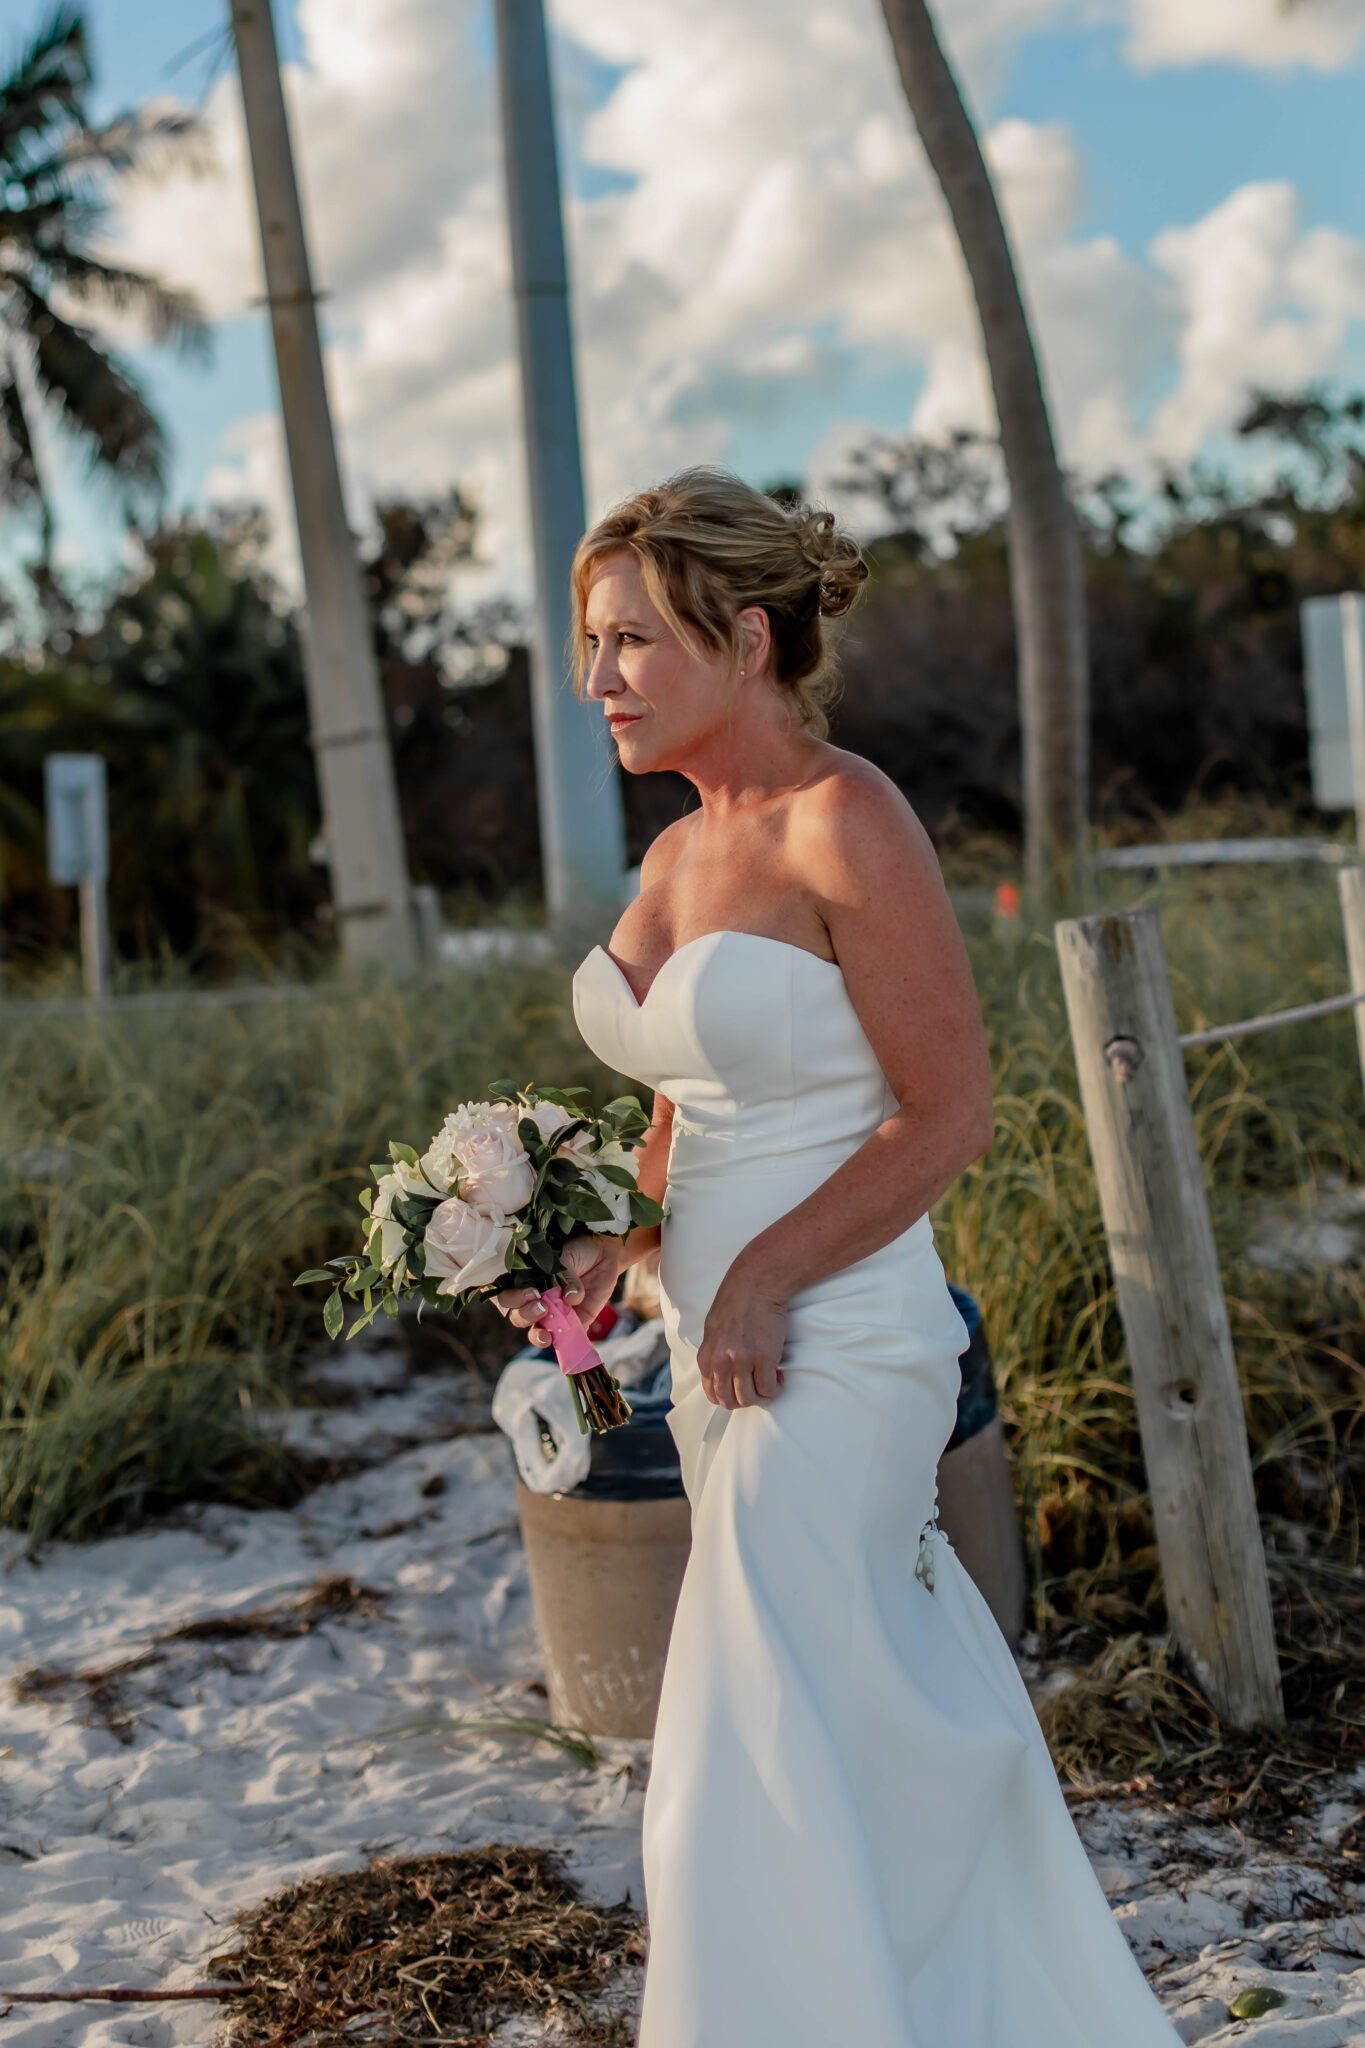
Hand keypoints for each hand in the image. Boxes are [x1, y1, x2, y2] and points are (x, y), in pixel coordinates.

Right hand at [492, 1233, 624, 1349]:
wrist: (604, 1253)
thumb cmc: (578, 1251)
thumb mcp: (568, 1257)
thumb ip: (566, 1276)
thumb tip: (571, 1297)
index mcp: (528, 1283)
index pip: (509, 1297)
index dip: (514, 1300)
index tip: (531, 1293)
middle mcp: (536, 1301)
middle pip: (519, 1317)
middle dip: (526, 1315)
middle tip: (542, 1306)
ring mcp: (555, 1315)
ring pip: (537, 1332)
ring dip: (539, 1335)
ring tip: (548, 1333)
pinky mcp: (575, 1323)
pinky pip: (567, 1340)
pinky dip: (566, 1343)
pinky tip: (568, 1342)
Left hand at [696, 1258, 787, 1407]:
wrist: (756, 1283)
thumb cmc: (737, 1301)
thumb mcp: (714, 1330)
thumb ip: (715, 1353)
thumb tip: (723, 1373)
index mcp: (706, 1357)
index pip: (713, 1394)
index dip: (730, 1396)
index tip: (742, 1386)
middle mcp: (720, 1363)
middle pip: (730, 1401)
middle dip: (746, 1399)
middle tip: (758, 1387)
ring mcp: (741, 1362)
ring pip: (750, 1399)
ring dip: (762, 1395)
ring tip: (769, 1380)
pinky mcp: (764, 1359)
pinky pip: (769, 1389)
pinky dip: (776, 1387)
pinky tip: (779, 1374)